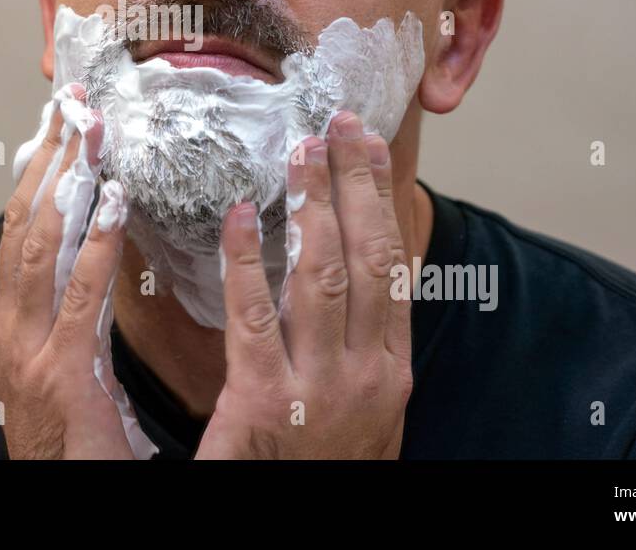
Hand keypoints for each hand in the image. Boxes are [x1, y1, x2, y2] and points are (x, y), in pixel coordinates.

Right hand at [0, 85, 144, 458]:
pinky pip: (81, 296)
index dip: (39, 171)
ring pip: (41, 245)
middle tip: (73, 105)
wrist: (57, 494)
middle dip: (49, 160)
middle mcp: (8, 323)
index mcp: (10, 318)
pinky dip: (98, 245)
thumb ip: (75, 306)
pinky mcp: (62, 371)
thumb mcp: (62, 359)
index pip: (20, 226)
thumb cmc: (68, 438)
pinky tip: (116, 205)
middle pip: (24, 220)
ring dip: (69, 183)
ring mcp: (28, 346)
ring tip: (91, 132)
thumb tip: (98, 251)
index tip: (57, 124)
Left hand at [195, 110, 412, 458]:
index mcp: (392, 373)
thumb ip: (359, 351)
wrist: (300, 533)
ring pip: (322, 279)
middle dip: (354, 185)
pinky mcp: (263, 407)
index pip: (394, 267)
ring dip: (312, 208)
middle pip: (368, 259)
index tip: (366, 146)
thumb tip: (354, 280)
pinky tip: (242, 218)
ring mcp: (319, 392)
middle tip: (338, 126)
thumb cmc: (323, 472)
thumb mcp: (362, 413)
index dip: (380, 200)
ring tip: (299, 152)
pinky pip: (255, 319)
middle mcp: (367, 376)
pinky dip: (249, 262)